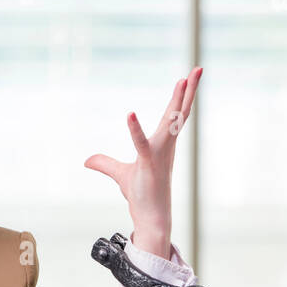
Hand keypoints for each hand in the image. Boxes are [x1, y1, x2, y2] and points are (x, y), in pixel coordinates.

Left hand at [84, 67, 201, 258]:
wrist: (150, 218)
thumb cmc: (140, 195)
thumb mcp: (119, 175)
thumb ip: (105, 164)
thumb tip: (87, 160)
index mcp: (164, 144)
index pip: (176, 115)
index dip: (182, 96)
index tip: (188, 77)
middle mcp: (167, 146)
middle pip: (179, 113)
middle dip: (188, 91)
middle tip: (198, 69)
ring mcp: (160, 154)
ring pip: (171, 123)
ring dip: (176, 102)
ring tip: (182, 80)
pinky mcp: (148, 165)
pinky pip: (141, 144)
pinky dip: (134, 130)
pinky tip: (130, 114)